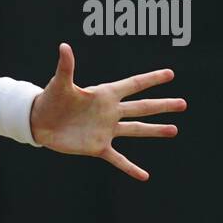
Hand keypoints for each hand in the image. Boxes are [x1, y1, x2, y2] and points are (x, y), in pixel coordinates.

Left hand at [29, 43, 186, 180]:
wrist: (38, 122)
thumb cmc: (49, 99)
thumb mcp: (59, 83)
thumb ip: (66, 67)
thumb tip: (64, 46)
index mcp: (104, 94)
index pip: (133, 85)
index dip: (151, 79)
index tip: (170, 74)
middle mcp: (110, 112)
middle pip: (142, 108)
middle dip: (162, 106)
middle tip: (183, 104)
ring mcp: (106, 130)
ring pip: (136, 130)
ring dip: (155, 131)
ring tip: (174, 130)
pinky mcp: (97, 146)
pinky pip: (118, 159)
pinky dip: (130, 168)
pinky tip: (144, 176)